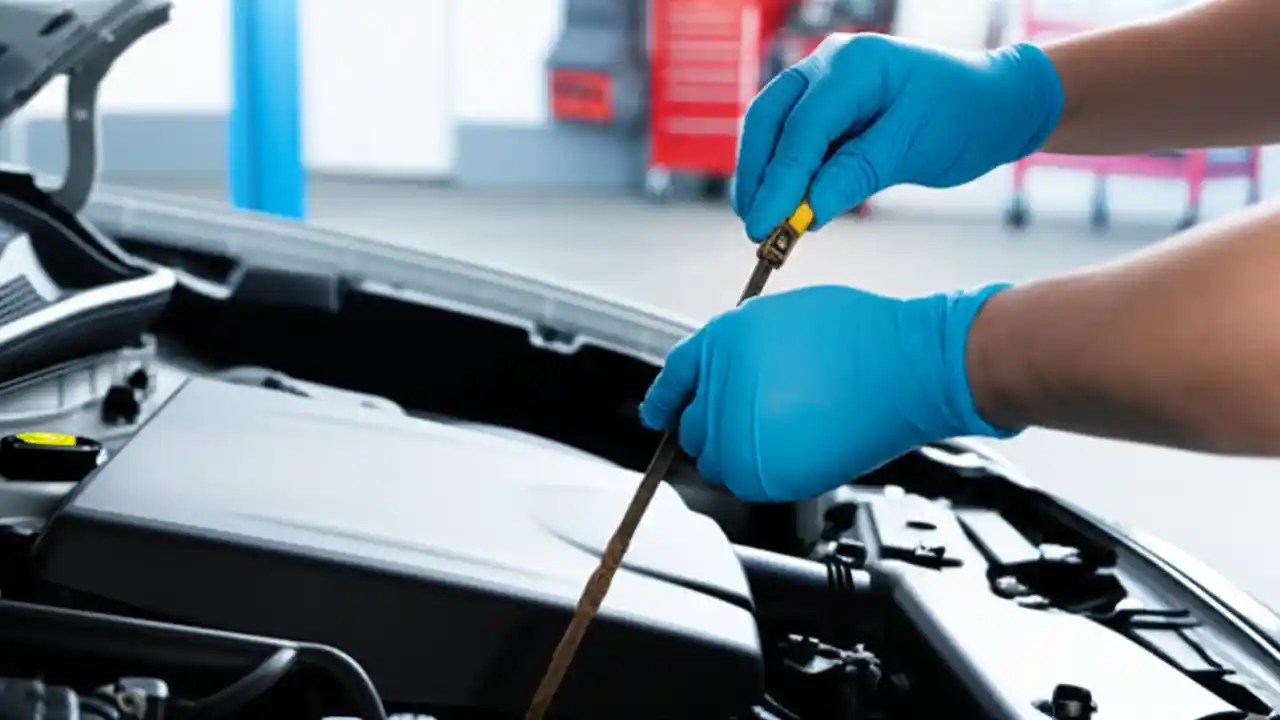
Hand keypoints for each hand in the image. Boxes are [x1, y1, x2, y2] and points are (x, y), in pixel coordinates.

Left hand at [638, 284, 1015, 500]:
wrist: (908, 368)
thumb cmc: (859, 336)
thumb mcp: (779, 319)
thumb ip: (736, 349)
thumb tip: (720, 378)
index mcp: (722, 341)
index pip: (676, 378)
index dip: (665, 398)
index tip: (657, 413)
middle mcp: (722, 388)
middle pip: (692, 425)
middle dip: (711, 423)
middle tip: (753, 416)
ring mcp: (741, 433)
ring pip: (717, 460)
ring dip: (737, 450)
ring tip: (783, 428)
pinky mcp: (766, 471)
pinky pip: (749, 478)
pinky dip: (764, 468)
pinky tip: (798, 441)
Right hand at [733, 34, 1063, 238]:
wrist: (997, 103)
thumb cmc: (966, 116)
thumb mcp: (912, 149)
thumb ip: (854, 176)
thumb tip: (805, 214)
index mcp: (855, 65)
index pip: (802, 129)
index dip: (779, 183)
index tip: (764, 226)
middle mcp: (830, 65)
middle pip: (769, 120)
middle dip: (757, 176)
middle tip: (755, 226)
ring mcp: (825, 82)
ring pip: (772, 128)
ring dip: (764, 176)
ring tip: (764, 222)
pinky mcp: (830, 107)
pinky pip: (793, 139)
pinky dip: (785, 173)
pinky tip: (785, 205)